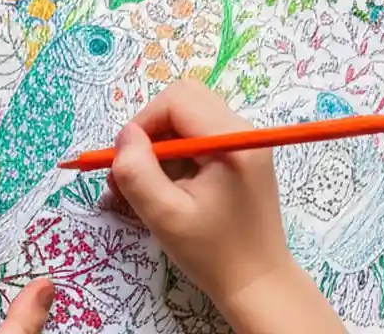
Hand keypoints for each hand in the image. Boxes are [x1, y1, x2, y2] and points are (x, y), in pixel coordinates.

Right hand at [108, 81, 341, 332]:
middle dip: (151, 129)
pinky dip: (176, 153)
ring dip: (161, 142)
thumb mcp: (165, 216)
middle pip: (184, 100)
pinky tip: (167, 187)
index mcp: (231, 141)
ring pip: (190, 116)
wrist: (258, 284)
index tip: (125, 160)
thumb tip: (125, 135)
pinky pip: (199, 135)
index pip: (177, 100)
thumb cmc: (213, 253)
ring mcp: (245, 142)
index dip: (142, 122)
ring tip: (145, 185)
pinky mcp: (241, 155)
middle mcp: (243, 131)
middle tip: (133, 168)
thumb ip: (137, 172)